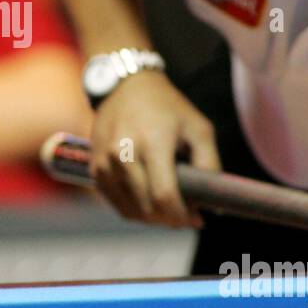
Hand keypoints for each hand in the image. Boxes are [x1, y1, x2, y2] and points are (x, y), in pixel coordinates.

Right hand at [89, 70, 220, 227]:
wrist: (125, 87)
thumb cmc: (168, 108)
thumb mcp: (199, 129)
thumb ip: (209, 165)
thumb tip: (213, 205)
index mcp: (152, 142)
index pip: (164, 195)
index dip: (181, 216)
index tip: (196, 219)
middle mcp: (122, 154)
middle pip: (147, 208)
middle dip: (170, 220)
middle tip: (187, 215)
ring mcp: (104, 163)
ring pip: (130, 211)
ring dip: (153, 219)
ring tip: (169, 209)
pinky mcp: (94, 168)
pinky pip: (116, 204)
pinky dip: (135, 210)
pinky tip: (150, 202)